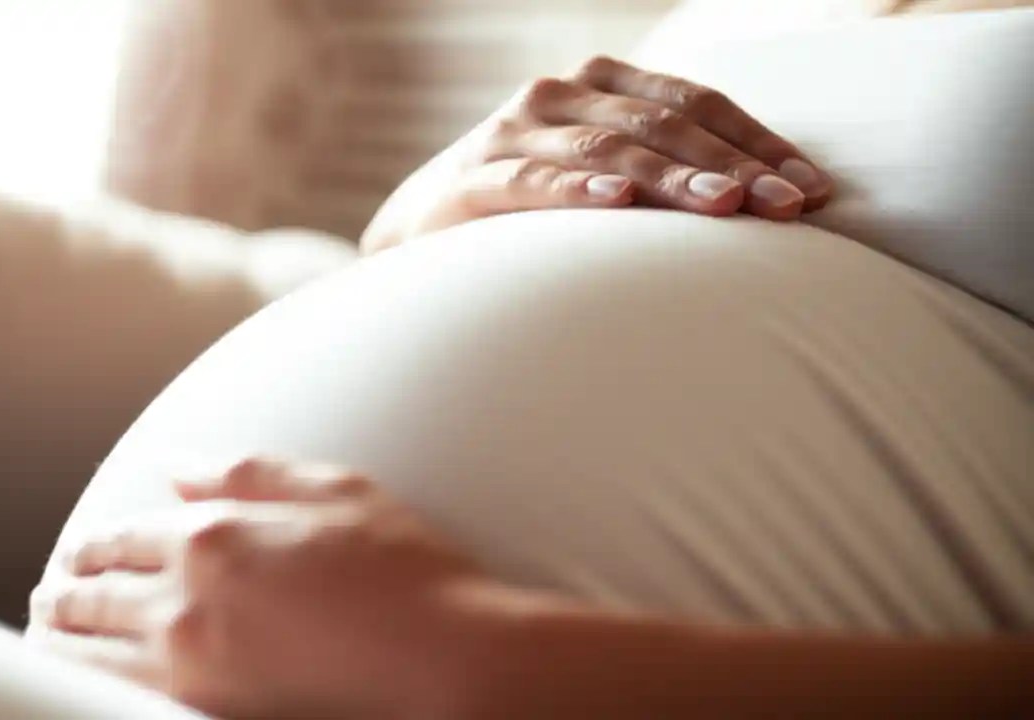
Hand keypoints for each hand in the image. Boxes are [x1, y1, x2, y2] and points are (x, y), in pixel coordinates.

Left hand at [26, 458, 490, 718]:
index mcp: (215, 537)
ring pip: (86, 652)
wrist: (449, 662)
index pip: (125, 537)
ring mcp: (189, 667)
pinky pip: (113, 698)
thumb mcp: (337, 491)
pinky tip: (82, 682)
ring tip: (46, 633)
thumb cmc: (409, 576)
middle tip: (50, 592)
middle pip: (93, 594)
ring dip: (57, 637)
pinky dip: (83, 684)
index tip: (84, 551)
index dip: (97, 543)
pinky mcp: (204, 713)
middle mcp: (187, 601)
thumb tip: (182, 472)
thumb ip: (250, 475)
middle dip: (65, 589)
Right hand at [360, 55, 832, 253]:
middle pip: (662, 122)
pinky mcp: (473, 181)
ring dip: (671, 177)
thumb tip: (776, 205)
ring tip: (724, 204)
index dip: (758, 142)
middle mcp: (559, 95)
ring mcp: (513, 133)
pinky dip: (578, 190)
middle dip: (731, 164)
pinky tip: (619, 203)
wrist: (423, 230)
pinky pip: (533, 183)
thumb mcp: (602, 176)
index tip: (814, 190)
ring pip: (607, 148)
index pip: (696, 102)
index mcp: (600, 84)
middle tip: (786, 207)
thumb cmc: (534, 208)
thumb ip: (666, 174)